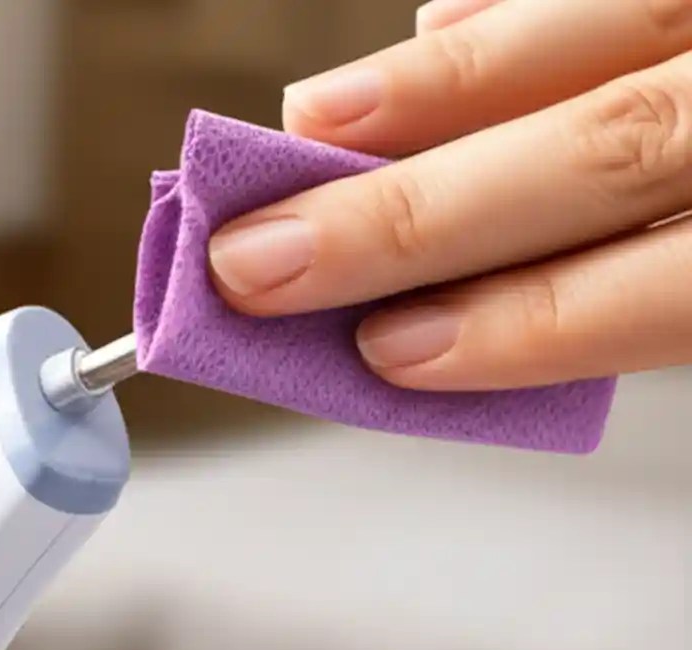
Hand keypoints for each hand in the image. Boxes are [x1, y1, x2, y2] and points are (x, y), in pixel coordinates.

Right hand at [209, 0, 691, 390]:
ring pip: (610, 29)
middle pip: (612, 150)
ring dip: (438, 88)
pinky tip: (438, 30)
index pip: (677, 285)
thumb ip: (639, 311)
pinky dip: (513, 7)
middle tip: (264, 257)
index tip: (389, 351)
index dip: (536, 323)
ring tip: (311, 124)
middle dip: (414, 214)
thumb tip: (436, 326)